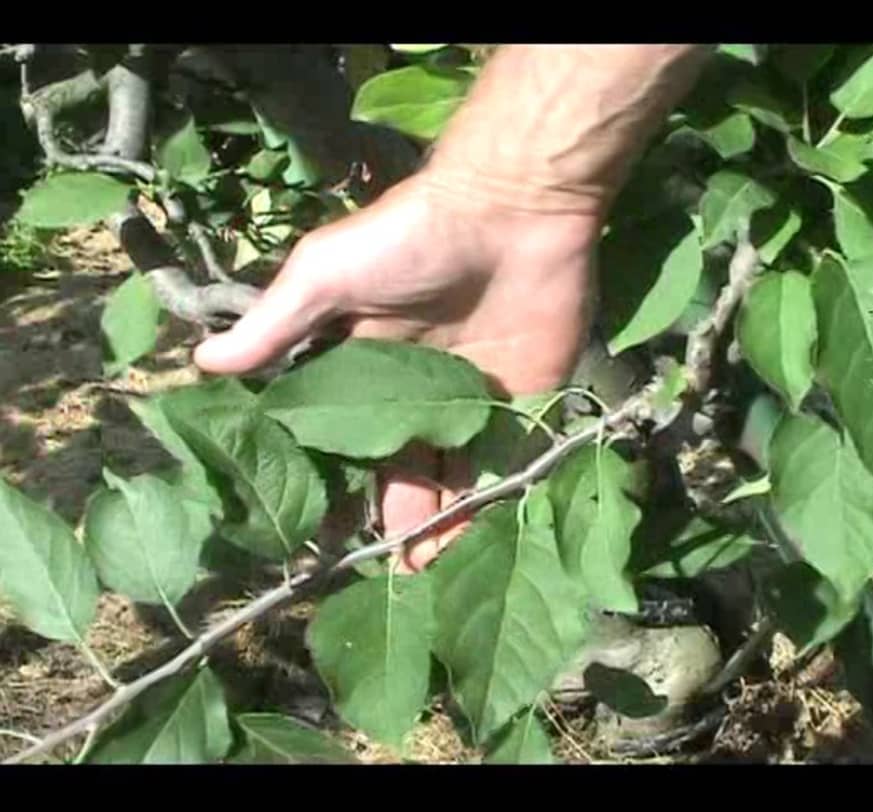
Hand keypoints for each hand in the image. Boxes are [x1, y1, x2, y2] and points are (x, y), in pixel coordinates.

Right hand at [194, 172, 601, 570]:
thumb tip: (201, 364)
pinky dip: (493, 502)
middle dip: (390, 521)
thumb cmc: (409, 239)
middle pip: (399, 470)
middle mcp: (416, 395)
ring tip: (420, 576)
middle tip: (378, 576)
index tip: (311, 534)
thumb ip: (276, 325)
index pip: (341, 441)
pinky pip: (507, 462)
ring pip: (453, 477)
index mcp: (364, 371)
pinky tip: (472, 546)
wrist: (511, 208)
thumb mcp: (327, 275)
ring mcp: (472, 402)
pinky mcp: (525, 403)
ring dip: (438, 526)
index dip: (330, 484)